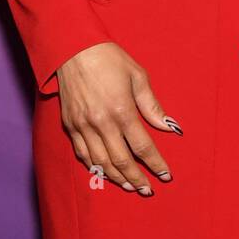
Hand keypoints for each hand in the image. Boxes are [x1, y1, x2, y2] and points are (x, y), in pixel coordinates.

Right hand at [56, 42, 181, 193]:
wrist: (72, 48)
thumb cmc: (109, 58)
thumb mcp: (137, 76)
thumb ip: (152, 106)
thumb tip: (169, 127)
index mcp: (122, 110)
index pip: (142, 147)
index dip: (156, 164)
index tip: (166, 176)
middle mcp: (101, 123)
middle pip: (122, 161)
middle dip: (137, 179)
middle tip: (148, 190)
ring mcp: (83, 126)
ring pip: (101, 162)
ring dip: (117, 178)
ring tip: (129, 186)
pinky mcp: (70, 125)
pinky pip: (82, 154)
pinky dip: (95, 167)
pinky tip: (105, 172)